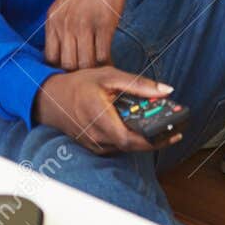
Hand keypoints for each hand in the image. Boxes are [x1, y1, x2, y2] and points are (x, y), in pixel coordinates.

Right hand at [33, 66, 177, 154]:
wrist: (51, 98)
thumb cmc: (79, 85)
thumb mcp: (109, 76)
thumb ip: (139, 84)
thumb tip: (166, 90)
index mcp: (101, 119)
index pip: (132, 139)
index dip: (155, 139)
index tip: (173, 133)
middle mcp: (97, 137)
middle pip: (133, 145)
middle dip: (156, 137)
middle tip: (173, 126)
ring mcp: (95, 145)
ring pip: (127, 147)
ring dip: (144, 137)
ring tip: (160, 123)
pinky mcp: (95, 147)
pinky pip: (118, 146)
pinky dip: (131, 137)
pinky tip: (139, 125)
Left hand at [44, 0, 137, 70]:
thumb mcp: (63, 5)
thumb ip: (59, 28)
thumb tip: (58, 55)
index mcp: (53, 20)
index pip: (50, 58)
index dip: (60, 70)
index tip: (70, 72)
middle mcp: (66, 24)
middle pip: (68, 64)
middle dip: (78, 73)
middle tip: (87, 75)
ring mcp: (85, 24)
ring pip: (86, 63)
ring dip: (94, 70)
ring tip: (99, 71)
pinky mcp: (105, 24)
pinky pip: (103, 54)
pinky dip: (107, 63)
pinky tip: (109, 61)